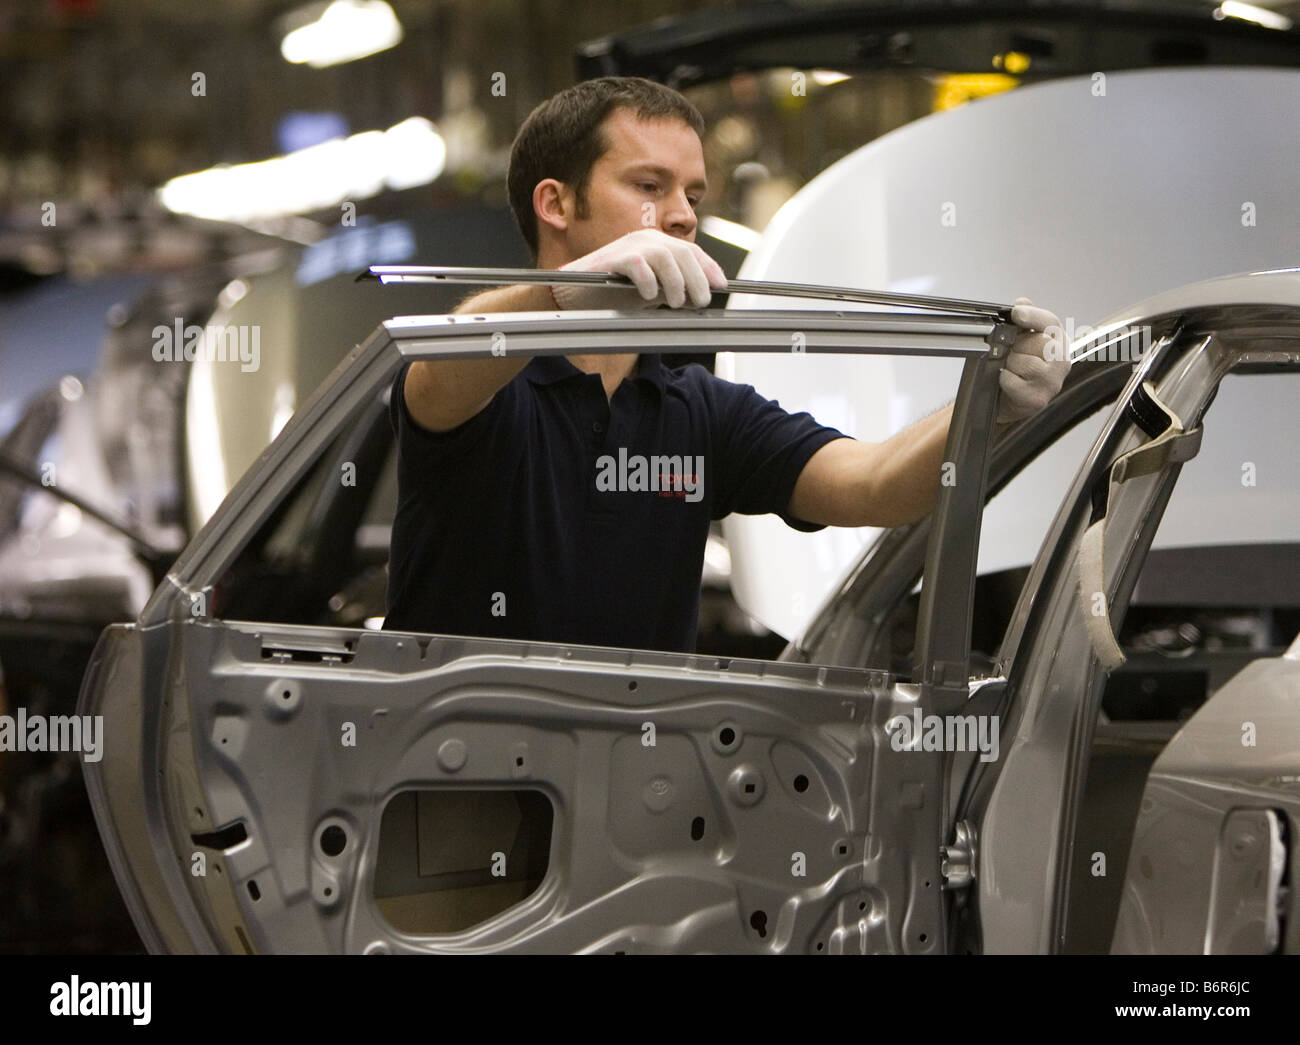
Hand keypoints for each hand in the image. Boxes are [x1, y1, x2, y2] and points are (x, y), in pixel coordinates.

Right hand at [551, 229, 727, 309]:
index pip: (691, 251)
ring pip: (665, 257)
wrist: (574, 293)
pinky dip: (648, 282)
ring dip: (676, 282)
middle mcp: (646, 240)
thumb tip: (699, 297)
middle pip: (683, 253)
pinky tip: (649, 296)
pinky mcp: (612, 258)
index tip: (721, 286)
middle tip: (701, 302)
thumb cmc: (611, 292)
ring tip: (677, 303)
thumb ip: (672, 290)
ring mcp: (629, 246)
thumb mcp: (650, 291)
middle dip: (697, 279)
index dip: (709, 268)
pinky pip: (638, 265)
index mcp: (657, 245)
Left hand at [997, 297, 1069, 423]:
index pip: (1050, 323)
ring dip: (1009, 363)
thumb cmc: (1018, 370)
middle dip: (1016, 345)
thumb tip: (1022, 302)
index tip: (1017, 312)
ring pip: (1022, 361)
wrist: (1009, 402)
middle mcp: (1061, 362)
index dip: (1033, 316)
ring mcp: (1052, 382)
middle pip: (1035, 342)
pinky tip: (1006, 382)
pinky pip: (1011, 380)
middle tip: (1010, 353)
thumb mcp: (1022, 341)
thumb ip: (1024, 320)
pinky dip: (1003, 379)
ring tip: (1010, 369)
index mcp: (1059, 342)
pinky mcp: (1037, 399)